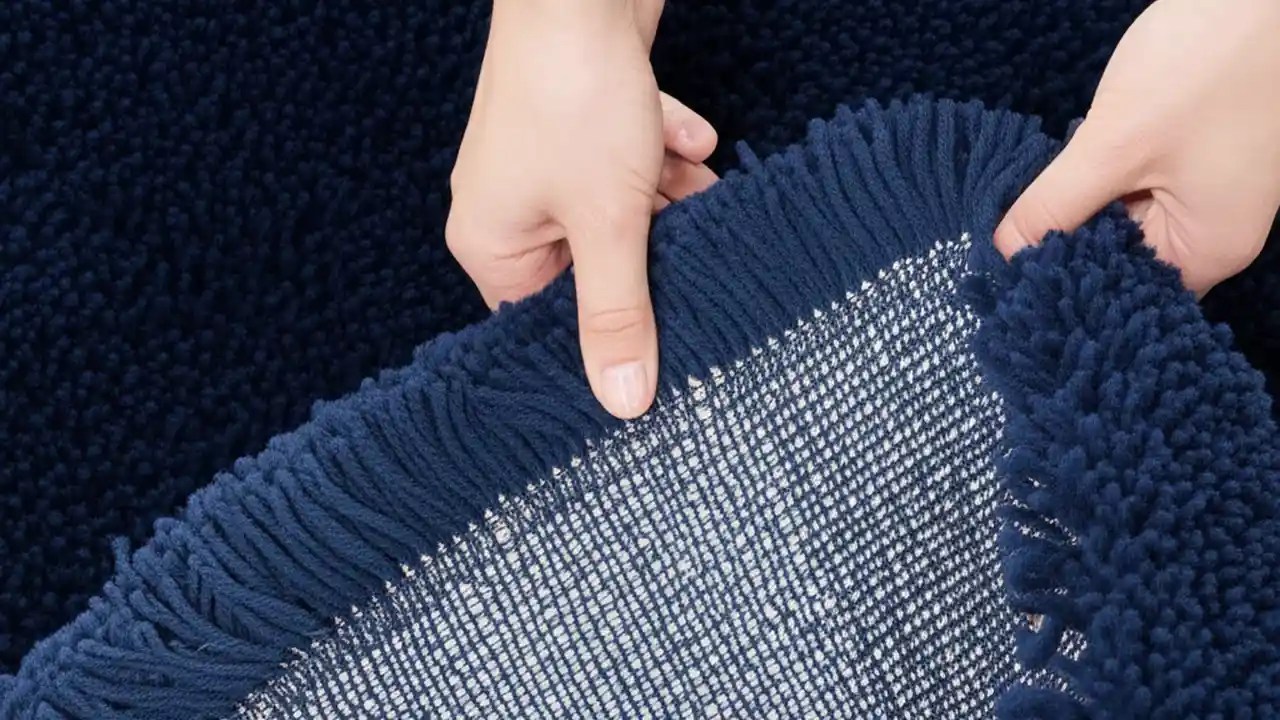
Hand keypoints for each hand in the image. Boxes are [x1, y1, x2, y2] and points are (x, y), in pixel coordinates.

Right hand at [447, 0, 717, 417]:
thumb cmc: (575, 96)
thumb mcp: (608, 221)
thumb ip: (619, 313)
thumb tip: (624, 400)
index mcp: (489, 242)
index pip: (541, 322)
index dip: (599, 336)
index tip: (652, 351)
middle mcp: (506, 204)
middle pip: (588, 267)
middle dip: (648, 258)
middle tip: (696, 265)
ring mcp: (540, 159)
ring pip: (616, 212)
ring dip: (666, 202)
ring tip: (701, 190)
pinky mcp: (576, 121)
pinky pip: (624, 160)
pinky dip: (661, 154)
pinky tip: (689, 139)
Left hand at [995, 0, 1279, 294]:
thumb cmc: (1212, 62)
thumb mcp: (1116, 142)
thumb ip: (1057, 203)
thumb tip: (1006, 250)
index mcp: (1209, 250)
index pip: (1123, 296)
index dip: (1066, 287)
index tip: (1012, 277)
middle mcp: (1214, 233)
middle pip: (1122, 262)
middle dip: (1070, 245)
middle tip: (1009, 238)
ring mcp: (1208, 195)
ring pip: (1123, 223)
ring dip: (1082, 210)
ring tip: (1034, 204)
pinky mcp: (1195, 160)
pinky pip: (1137, 188)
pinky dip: (1103, 180)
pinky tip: (1071, 167)